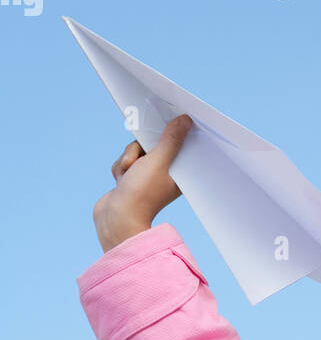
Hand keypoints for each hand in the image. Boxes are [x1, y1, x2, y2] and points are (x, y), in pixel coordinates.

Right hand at [93, 114, 194, 251]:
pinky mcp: (132, 178)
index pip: (176, 142)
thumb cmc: (141, 193)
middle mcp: (165, 173)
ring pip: (134, 151)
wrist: (116, 219)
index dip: (166, 134)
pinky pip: (124, 162)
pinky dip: (120, 169)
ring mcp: (147, 176)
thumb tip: (186, 120)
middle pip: (151, 143)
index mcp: (180, 171)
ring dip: (128, 160)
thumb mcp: (159, 160)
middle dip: (139, 151)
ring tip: (128, 176)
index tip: (159, 128)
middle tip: (138, 162)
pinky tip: (120, 182)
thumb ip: (171, 139)